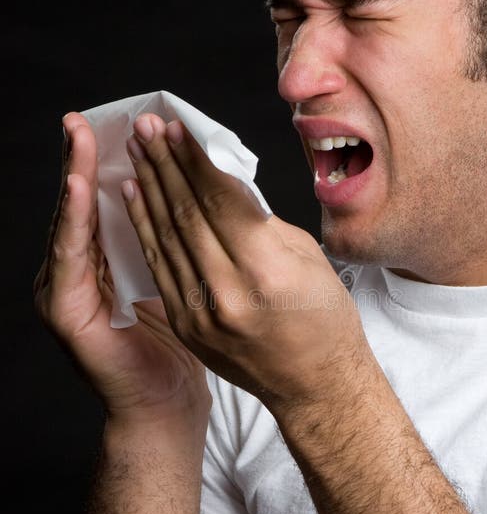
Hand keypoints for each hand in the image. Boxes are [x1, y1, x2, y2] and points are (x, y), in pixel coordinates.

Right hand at [34, 113, 207, 424]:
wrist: (165, 401)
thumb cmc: (180, 342)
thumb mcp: (176, 275)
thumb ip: (169, 237)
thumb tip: (195, 187)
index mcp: (105, 258)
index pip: (105, 200)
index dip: (111, 161)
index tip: (122, 123)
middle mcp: (78, 269)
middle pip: (81, 205)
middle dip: (84, 159)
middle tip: (84, 117)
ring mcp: (64, 289)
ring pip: (70, 223)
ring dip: (75, 179)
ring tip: (79, 139)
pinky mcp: (64, 310)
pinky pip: (69, 259)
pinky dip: (73, 222)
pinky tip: (79, 188)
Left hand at [121, 114, 371, 412]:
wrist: (315, 386)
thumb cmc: (325, 318)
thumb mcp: (306, 255)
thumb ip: (259, 219)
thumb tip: (221, 182)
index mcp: (267, 269)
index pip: (219, 198)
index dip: (194, 159)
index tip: (177, 127)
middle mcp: (229, 292)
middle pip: (186, 213)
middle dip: (164, 164)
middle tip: (148, 127)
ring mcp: (203, 314)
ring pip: (166, 237)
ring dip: (148, 189)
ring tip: (137, 151)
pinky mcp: (188, 326)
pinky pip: (160, 267)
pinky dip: (144, 229)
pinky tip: (134, 198)